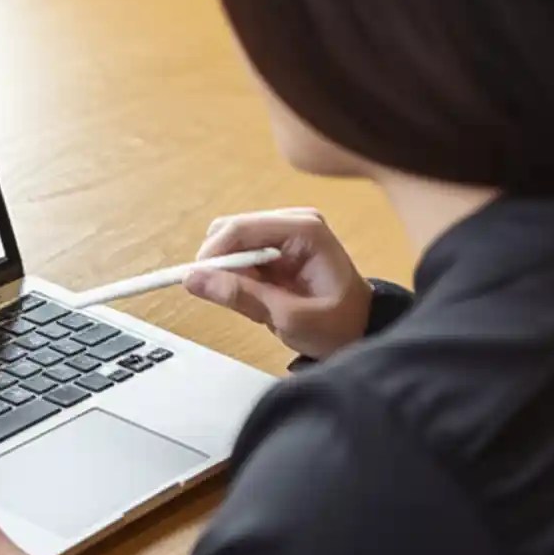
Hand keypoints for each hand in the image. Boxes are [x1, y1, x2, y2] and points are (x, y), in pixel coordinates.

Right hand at [183, 208, 371, 359]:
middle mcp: (293, 221)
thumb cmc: (336, 326)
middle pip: (231, 229)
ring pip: (230, 242)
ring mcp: (284, 232)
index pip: (240, 228)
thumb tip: (193, 279)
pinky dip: (238, 276)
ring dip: (229, 272)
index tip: (195, 282)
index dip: (212, 254)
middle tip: (228, 296)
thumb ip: (241, 296)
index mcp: (304, 230)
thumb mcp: (288, 317)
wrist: (360, 333)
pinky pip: (239, 254)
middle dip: (220, 263)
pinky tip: (257, 294)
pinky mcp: (276, 245)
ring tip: (252, 300)